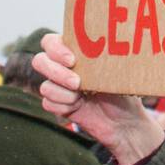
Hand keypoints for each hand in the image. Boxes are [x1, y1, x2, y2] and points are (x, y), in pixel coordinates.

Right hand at [34, 34, 163, 164]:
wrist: (124, 122)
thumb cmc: (123, 92)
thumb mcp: (115, 72)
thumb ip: (101, 60)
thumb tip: (101, 49)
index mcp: (76, 53)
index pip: (51, 42)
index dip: (56, 49)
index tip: (72, 60)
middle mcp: (63, 68)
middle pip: (40, 61)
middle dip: (55, 71)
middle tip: (76, 82)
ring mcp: (59, 87)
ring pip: (45, 86)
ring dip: (62, 93)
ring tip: (81, 97)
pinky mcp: (59, 105)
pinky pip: (48, 103)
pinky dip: (62, 106)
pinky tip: (77, 107)